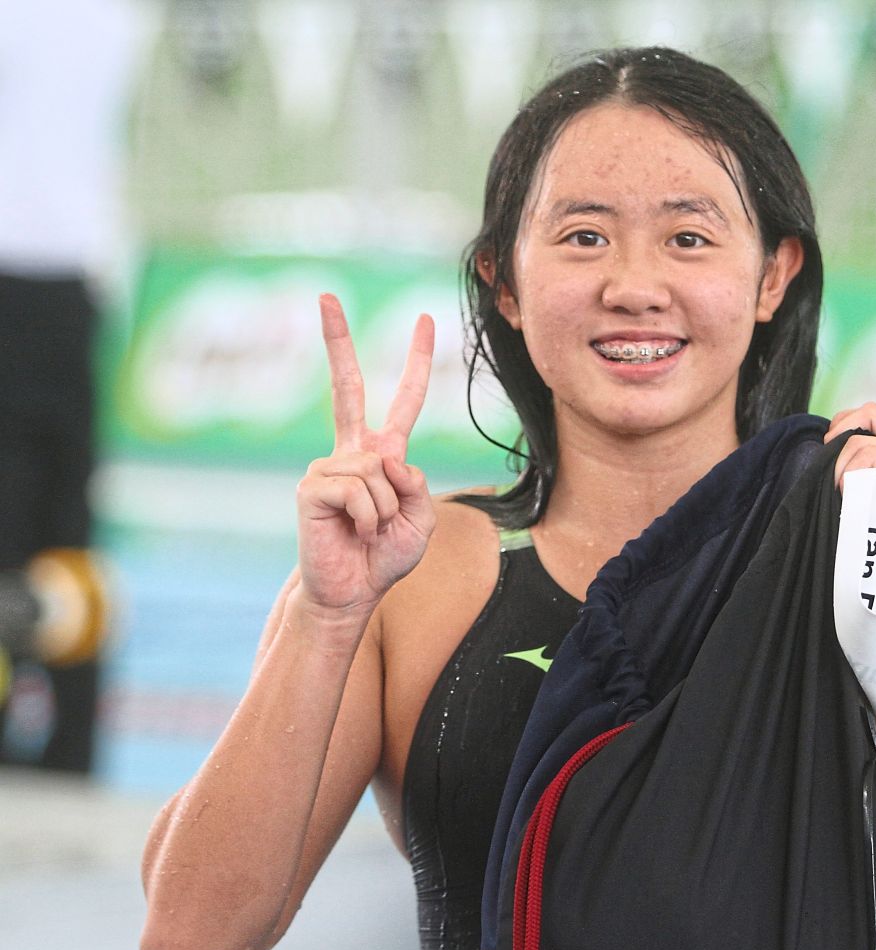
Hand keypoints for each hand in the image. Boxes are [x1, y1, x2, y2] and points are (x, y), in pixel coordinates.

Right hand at [294, 294, 435, 613]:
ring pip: (380, 472)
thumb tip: (388, 458)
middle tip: (325, 295)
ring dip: (387, 511)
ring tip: (370, 530)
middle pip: (346, 387)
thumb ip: (416, 485)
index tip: (426, 320)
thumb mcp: (420, 520)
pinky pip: (361, 492)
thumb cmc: (383, 556)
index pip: (402, 400)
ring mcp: (328, 466)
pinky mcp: (312, 487)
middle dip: (337, 340)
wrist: (351, 591)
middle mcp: (352, 453)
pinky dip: (369, 518)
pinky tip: (353, 531)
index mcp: (381, 454)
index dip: (416, 362)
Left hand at [824, 402, 875, 583]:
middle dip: (838, 436)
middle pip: (870, 413)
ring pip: (862, 441)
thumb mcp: (867, 489)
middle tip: (830, 471)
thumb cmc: (873, 538)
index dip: (843, 425)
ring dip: (841, 468)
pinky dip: (850, 475)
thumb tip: (828, 436)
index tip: (828, 452)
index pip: (873, 414)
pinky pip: (869, 455)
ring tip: (845, 495)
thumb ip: (861, 460)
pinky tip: (854, 497)